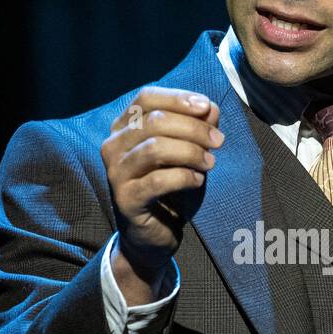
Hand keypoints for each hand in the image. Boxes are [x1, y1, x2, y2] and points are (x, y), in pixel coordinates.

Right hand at [100, 86, 223, 280]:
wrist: (154, 235)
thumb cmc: (170, 189)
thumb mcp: (187, 153)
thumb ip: (197, 128)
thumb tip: (210, 108)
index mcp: (123, 128)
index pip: (146, 98)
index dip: (178, 98)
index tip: (207, 108)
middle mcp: (113, 146)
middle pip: (155, 121)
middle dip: (193, 128)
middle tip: (219, 141)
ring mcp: (116, 173)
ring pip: (155, 148)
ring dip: (191, 152)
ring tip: (210, 162)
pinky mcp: (125, 199)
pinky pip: (158, 180)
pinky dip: (184, 177)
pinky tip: (197, 181)